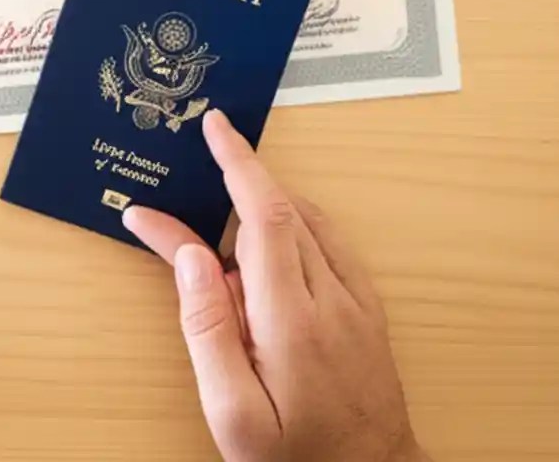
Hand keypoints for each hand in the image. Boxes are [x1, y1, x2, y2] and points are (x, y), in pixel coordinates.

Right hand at [123, 110, 429, 461]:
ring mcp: (356, 303)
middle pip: (283, 210)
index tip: (214, 129)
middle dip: (238, 175)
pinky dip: (296, 223)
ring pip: (310, 222)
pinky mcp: (367, 312)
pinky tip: (269, 239)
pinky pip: (331, 245)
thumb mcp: (232, 411)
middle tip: (196, 164)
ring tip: (221, 207)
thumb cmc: (295, 458)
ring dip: (266, 199)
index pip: (264, 215)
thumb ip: (207, 329)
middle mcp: (332, 299)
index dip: (237, 164)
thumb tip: (191, 258)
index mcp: (292, 319)